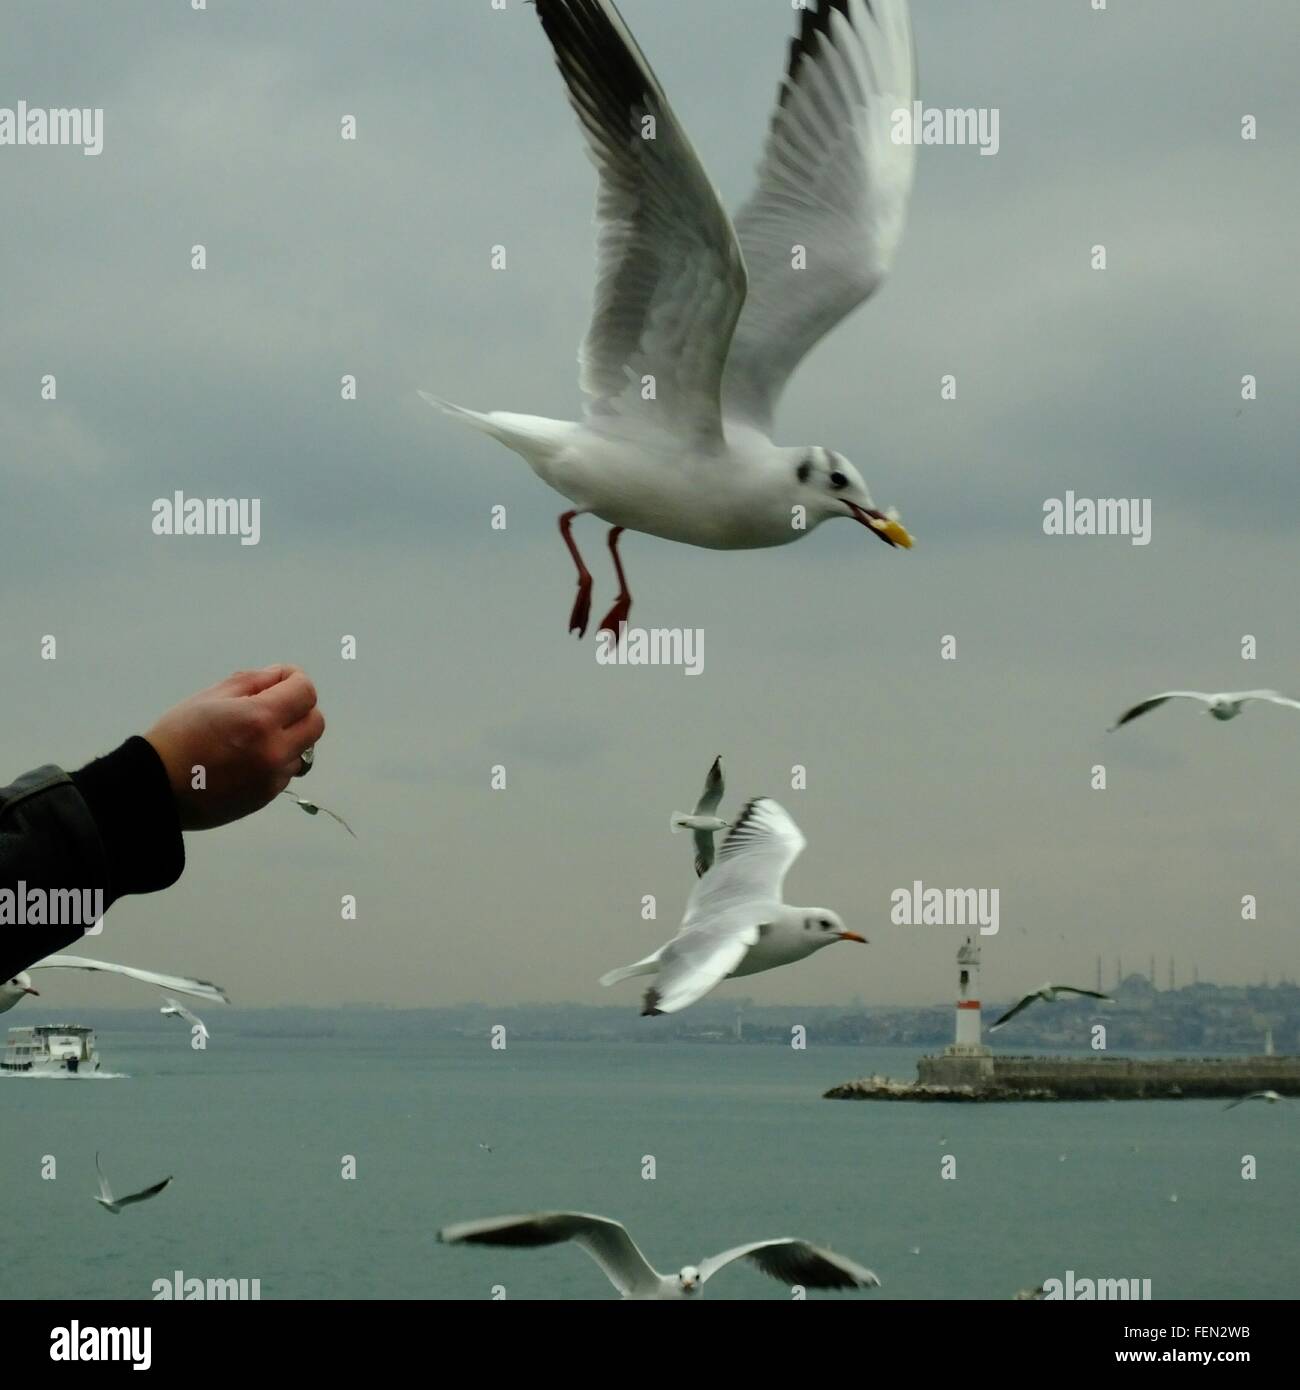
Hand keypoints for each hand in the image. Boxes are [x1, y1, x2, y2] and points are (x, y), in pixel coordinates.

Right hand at [143, 666, 325, 829]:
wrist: (155, 788)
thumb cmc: (177, 736)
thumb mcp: (211, 697)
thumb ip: (252, 682)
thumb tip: (280, 676)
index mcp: (260, 719)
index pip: (306, 693)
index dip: (295, 680)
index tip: (280, 680)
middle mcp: (275, 750)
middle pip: (315, 723)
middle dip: (300, 708)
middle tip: (273, 706)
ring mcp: (273, 777)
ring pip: (304, 750)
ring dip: (290, 737)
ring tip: (256, 736)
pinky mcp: (266, 797)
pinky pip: (286, 772)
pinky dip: (277, 760)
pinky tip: (247, 758)